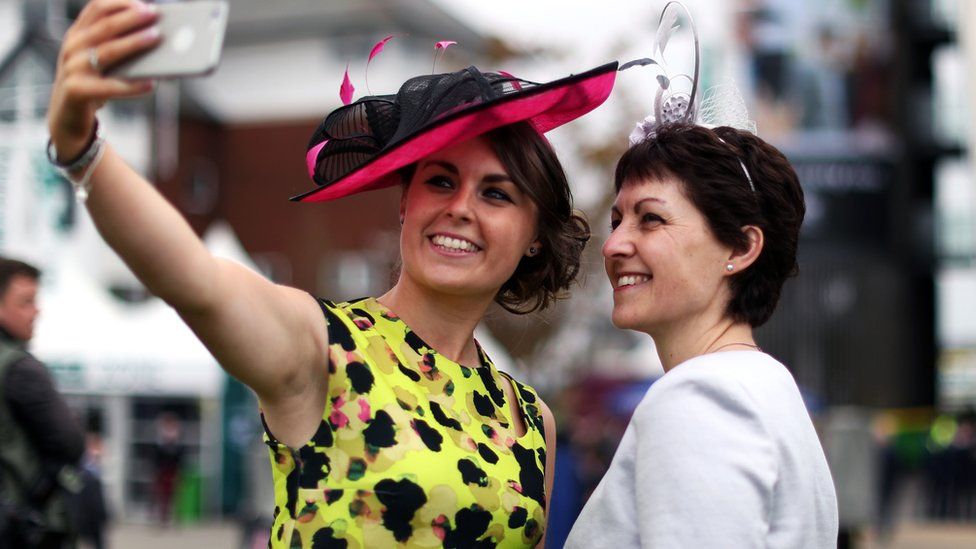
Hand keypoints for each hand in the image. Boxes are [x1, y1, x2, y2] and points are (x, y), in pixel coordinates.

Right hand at [47, 0, 161, 160]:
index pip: (97, 8)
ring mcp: (72, 68)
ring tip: (156, 38)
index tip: (144, 4)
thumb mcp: (101, 61)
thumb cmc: (93, 85)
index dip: (121, 3)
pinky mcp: (77, 91)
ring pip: (108, 51)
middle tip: (154, 14)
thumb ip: (119, 46)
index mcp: (78, 34)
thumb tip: (157, 37)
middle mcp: (72, 47)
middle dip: (131, 18)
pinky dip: (132, 86)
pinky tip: (151, 84)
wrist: (67, 118)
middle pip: (104, 26)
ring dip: (134, 43)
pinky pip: (110, 86)